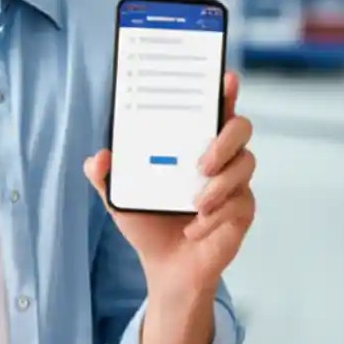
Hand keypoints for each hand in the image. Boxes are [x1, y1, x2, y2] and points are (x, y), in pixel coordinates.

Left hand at [84, 72, 255, 294]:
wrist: (165, 265)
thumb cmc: (147, 220)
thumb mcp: (118, 196)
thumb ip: (105, 175)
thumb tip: (99, 157)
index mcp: (192, 143)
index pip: (214, 109)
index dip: (224, 91)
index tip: (225, 78)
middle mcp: (220, 156)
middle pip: (240, 128)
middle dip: (225, 140)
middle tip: (201, 163)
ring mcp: (235, 183)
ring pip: (244, 165)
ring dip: (220, 184)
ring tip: (195, 203)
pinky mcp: (242, 211)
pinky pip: (239, 204)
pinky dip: (213, 217)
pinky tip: (193, 227)